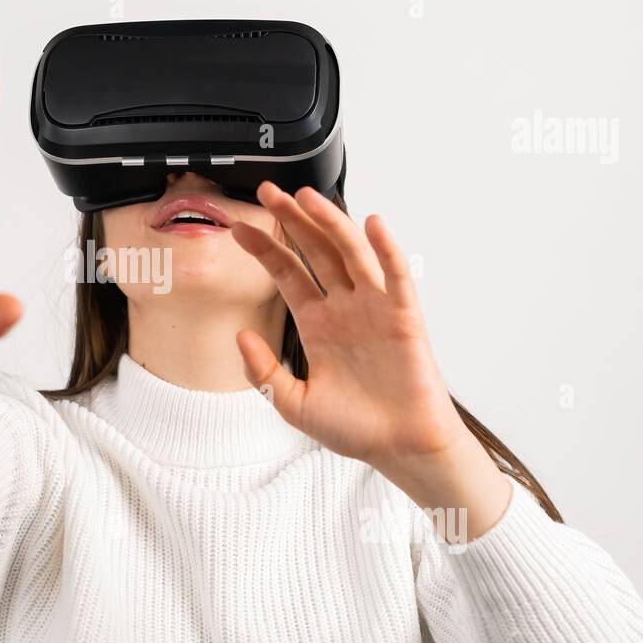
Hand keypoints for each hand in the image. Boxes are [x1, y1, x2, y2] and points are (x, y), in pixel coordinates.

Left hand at [231, 182, 507, 519]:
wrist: (401, 449)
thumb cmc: (355, 429)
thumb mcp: (293, 404)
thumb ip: (264, 372)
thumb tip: (239, 334)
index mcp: (317, 324)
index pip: (286, 274)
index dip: (264, 250)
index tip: (237, 229)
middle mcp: (344, 308)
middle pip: (315, 252)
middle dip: (292, 221)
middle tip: (268, 192)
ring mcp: (375, 308)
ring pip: (351, 254)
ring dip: (330, 223)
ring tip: (306, 197)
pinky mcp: (405, 318)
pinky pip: (396, 276)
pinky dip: (386, 249)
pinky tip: (373, 225)